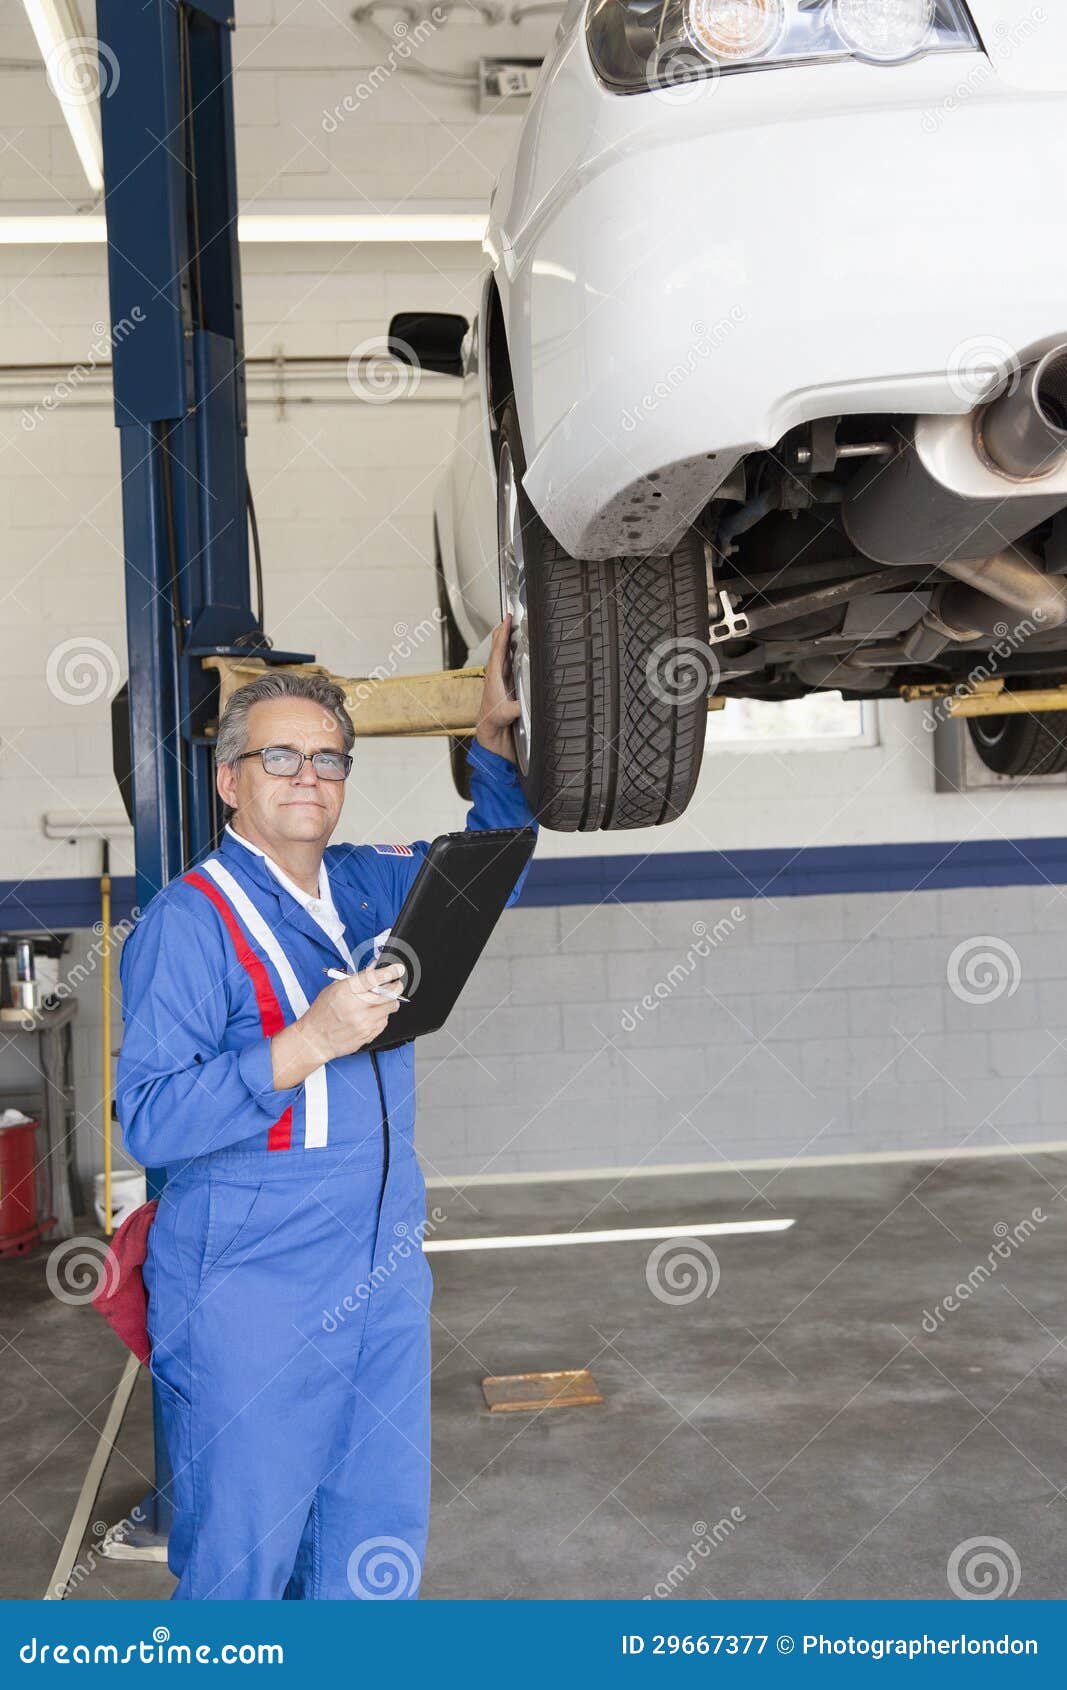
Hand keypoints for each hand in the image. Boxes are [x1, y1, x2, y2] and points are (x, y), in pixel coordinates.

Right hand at [270, 963, 405, 1087]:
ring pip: (390, 1008)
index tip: (398, 969)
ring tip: (376, 1002)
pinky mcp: (368, 1035)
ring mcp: (364, 1023)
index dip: (390, 972)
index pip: (374, 979)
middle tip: (395, 984)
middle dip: (395, 987)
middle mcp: (356, 1007)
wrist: (315, 1039)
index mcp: (346, 992)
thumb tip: (374, 968)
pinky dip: (381, 1017)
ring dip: (388, 1003)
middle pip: (388, 994)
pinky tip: (370, 1016)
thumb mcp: (334, 989)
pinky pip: (384, 1022)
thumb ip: (356, 979)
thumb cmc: (322, 1013)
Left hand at [475, 615, 520, 763]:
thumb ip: (517, 707)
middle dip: (503, 631)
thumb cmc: (495, 721)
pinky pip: (507, 661)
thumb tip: (527, 702)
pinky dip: (511, 651)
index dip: (503, 634)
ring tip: (512, 626)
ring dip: (506, 639)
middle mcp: (495, 674)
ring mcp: (499, 678)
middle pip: (498, 647)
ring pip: (502, 653)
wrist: (489, 731)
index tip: (507, 620)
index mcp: (494, 677)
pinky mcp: (504, 683)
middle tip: (509, 616)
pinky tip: (516, 647)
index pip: (499, 650)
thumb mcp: (507, 714)